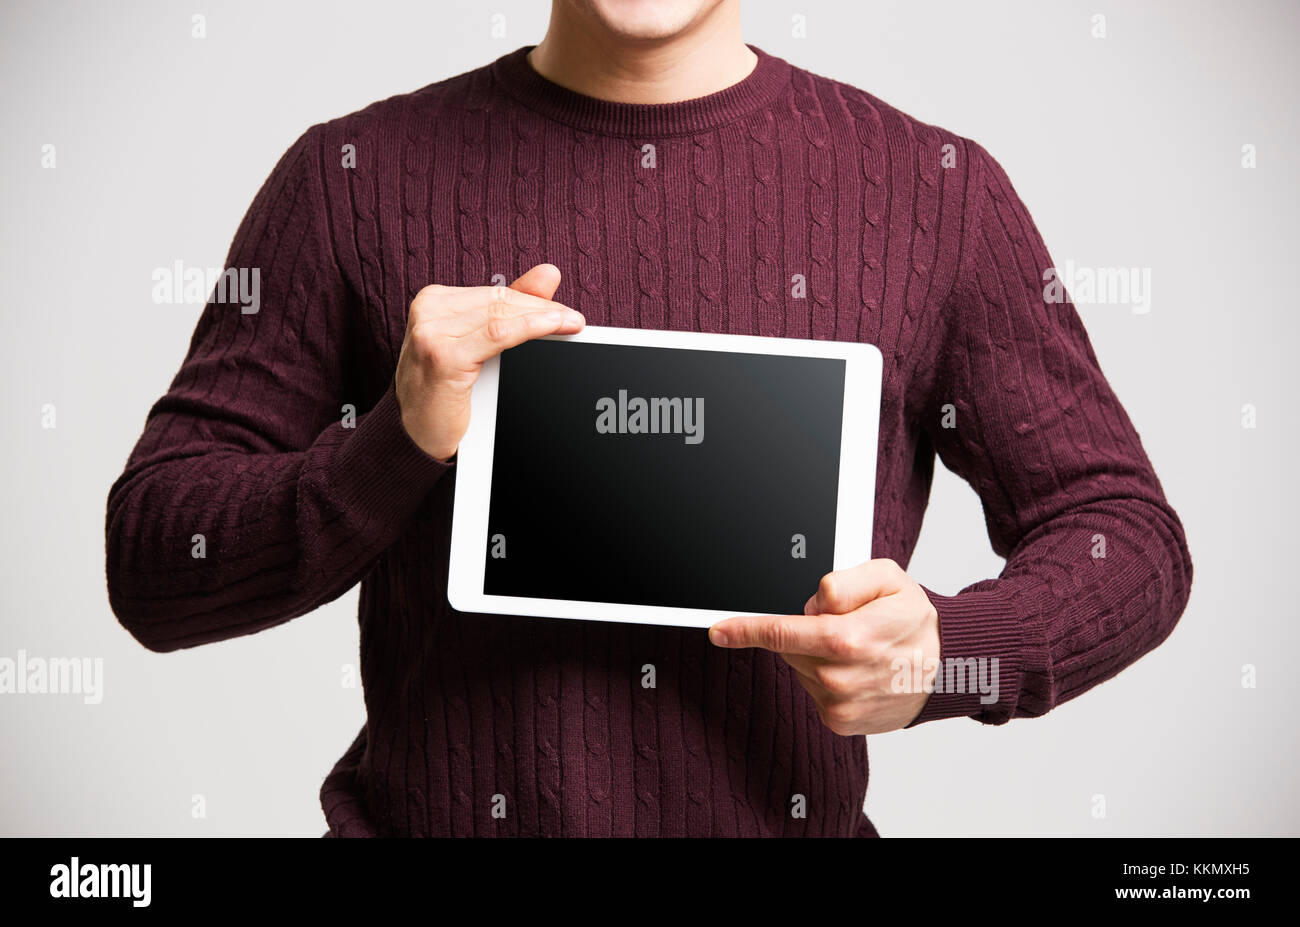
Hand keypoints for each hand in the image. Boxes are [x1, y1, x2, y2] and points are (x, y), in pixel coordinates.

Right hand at [394, 263, 584, 459]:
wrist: (418, 437)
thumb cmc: (445, 393)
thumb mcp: (477, 346)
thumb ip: (509, 310)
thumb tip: (549, 273)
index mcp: (433, 302)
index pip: (494, 294)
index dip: (533, 300)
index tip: (563, 310)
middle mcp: (428, 311)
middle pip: (498, 302)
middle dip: (541, 308)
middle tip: (572, 318)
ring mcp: (431, 332)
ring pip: (501, 315)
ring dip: (542, 318)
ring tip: (569, 323)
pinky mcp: (443, 355)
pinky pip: (498, 334)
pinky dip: (531, 328)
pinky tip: (554, 327)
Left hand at [708, 559, 939, 735]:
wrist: (947, 669)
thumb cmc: (916, 620)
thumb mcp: (888, 578)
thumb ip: (844, 582)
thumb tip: (813, 602)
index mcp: (848, 639)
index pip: (783, 632)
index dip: (747, 630)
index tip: (719, 630)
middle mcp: (840, 677)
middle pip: (789, 647)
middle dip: (805, 630)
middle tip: (846, 625)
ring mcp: (839, 704)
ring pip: (799, 669)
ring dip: (816, 655)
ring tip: (859, 649)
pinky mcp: (840, 721)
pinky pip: (813, 691)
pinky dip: (826, 678)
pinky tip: (857, 672)